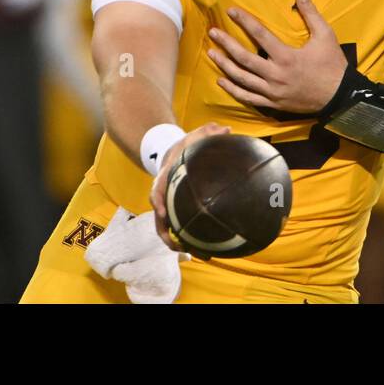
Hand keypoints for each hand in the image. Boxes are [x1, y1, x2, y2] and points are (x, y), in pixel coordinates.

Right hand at [150, 123, 229, 250]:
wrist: (171, 153)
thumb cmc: (185, 147)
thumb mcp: (195, 136)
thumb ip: (208, 132)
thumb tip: (226, 130)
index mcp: (165, 177)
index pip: (157, 190)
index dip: (159, 202)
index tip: (163, 212)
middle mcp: (163, 194)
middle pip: (159, 218)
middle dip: (166, 233)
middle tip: (178, 245)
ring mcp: (167, 205)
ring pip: (166, 228)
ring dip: (176, 242)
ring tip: (194, 253)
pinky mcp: (175, 211)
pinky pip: (177, 228)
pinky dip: (186, 240)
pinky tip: (203, 250)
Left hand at [206, 0, 347, 115]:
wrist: (340, 97)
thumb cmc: (332, 65)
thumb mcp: (325, 35)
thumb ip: (311, 14)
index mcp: (287, 57)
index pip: (260, 35)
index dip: (244, 21)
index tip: (231, 11)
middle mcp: (275, 75)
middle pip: (244, 58)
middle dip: (226, 44)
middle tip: (213, 33)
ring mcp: (272, 91)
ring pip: (242, 78)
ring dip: (225, 65)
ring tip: (212, 53)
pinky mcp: (273, 104)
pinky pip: (248, 98)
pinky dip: (233, 90)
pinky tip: (222, 80)